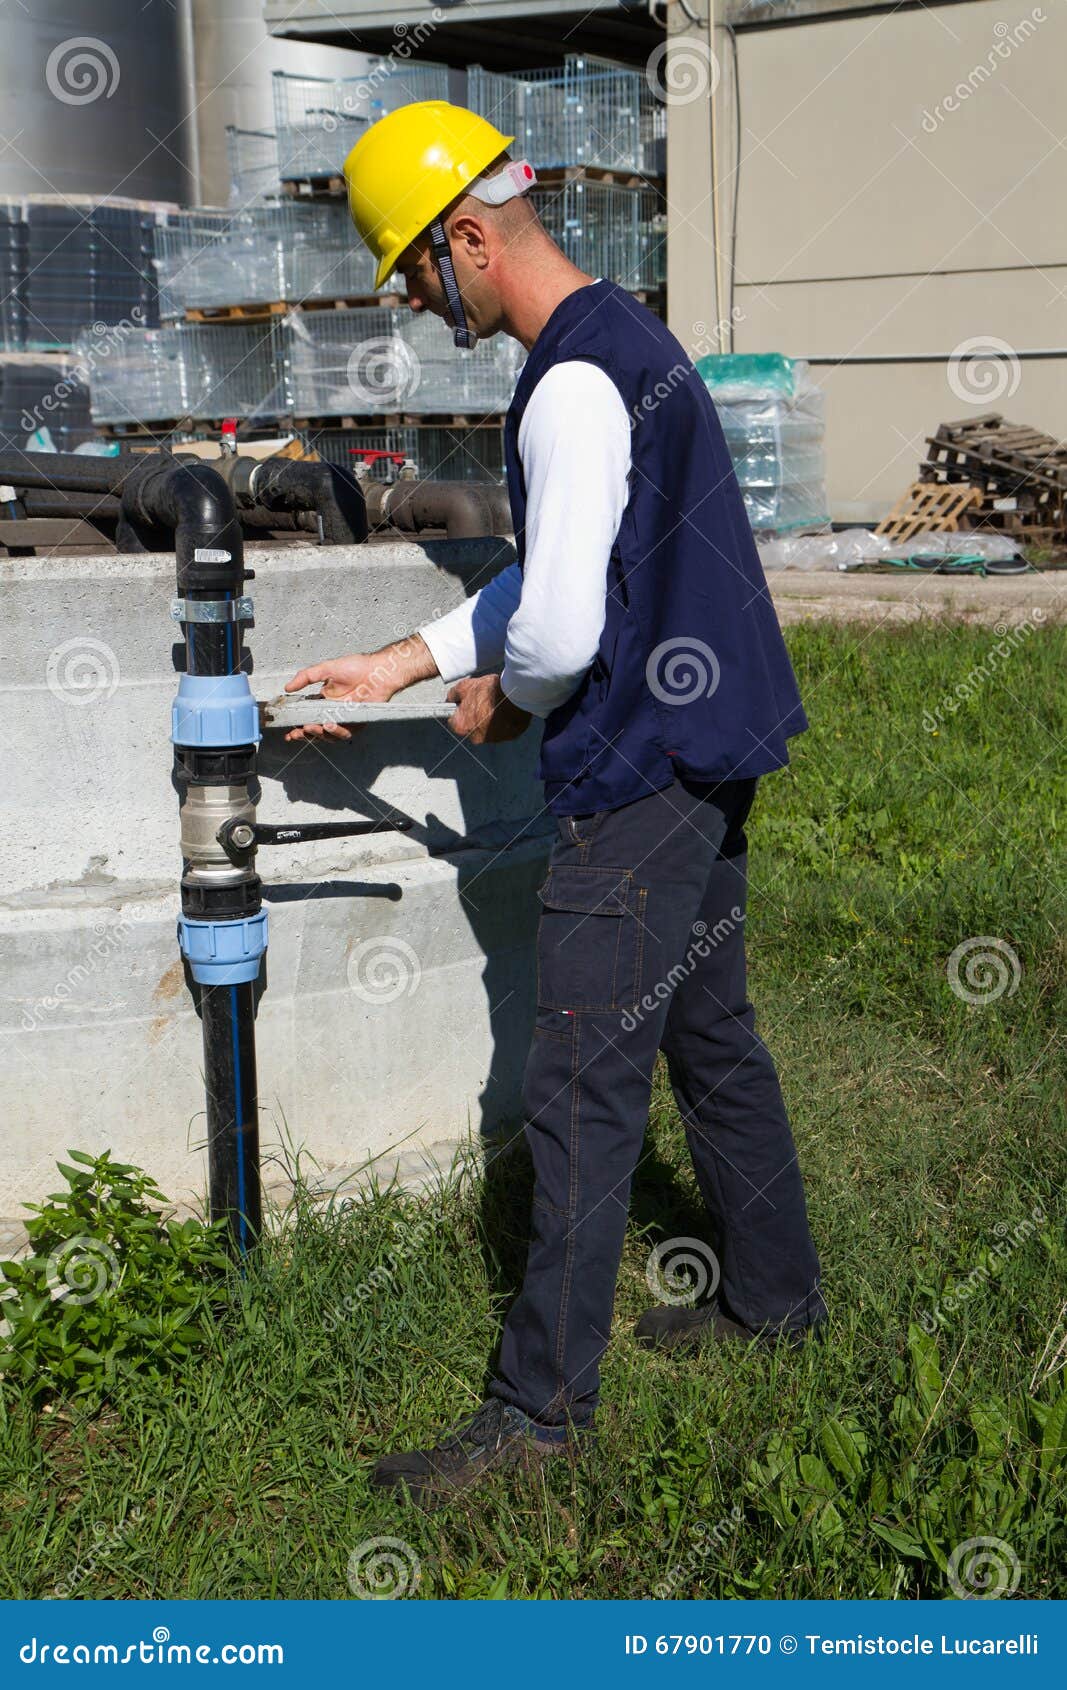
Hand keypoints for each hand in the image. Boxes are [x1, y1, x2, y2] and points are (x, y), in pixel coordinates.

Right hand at [283, 635, 436, 741]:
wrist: (378, 671)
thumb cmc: (356, 667)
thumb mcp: (326, 669)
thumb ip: (306, 677)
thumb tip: (287, 688)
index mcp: (323, 701)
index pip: (306, 717)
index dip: (297, 726)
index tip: (287, 730)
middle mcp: (332, 712)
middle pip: (315, 730)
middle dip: (304, 734)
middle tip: (295, 733)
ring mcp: (344, 719)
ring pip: (328, 735)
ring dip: (318, 734)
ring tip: (310, 727)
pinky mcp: (357, 723)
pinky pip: (344, 733)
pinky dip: (336, 732)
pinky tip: (328, 725)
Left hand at [447, 674, 530, 744]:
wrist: (515, 693)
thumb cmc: (489, 691)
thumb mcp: (464, 686)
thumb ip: (453, 695)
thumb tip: (450, 698)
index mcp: (462, 727)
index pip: (454, 722)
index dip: (459, 711)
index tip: (464, 705)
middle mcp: (476, 738)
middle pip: (472, 727)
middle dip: (475, 717)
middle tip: (483, 702)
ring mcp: (494, 739)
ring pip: (488, 729)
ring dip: (490, 719)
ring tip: (497, 704)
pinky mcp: (509, 736)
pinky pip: (504, 729)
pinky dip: (504, 721)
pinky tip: (506, 710)